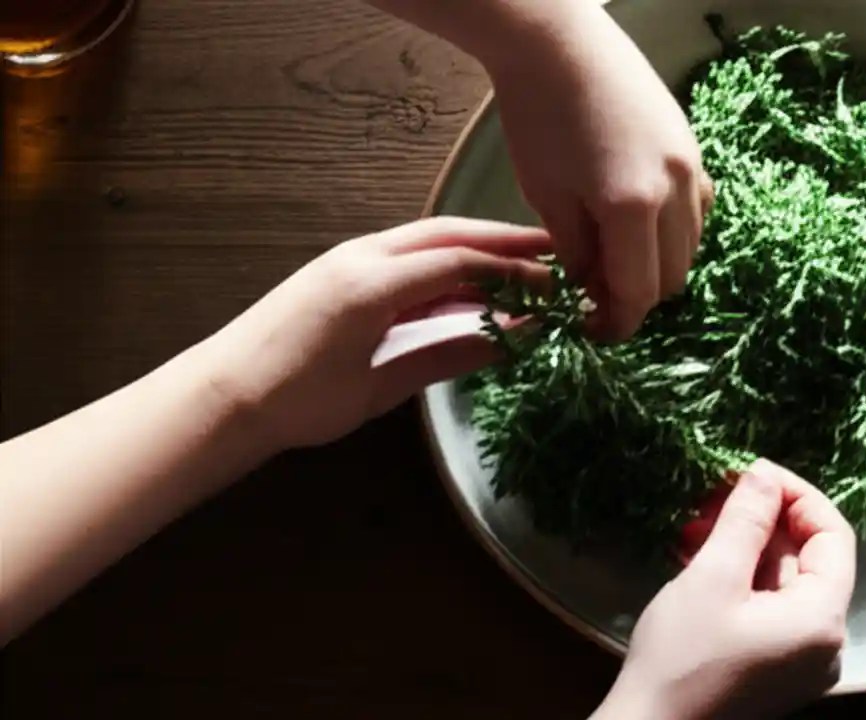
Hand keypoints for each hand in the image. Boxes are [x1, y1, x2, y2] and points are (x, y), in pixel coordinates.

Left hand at [200, 217, 550, 451]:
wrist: (223, 396)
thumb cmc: (298, 400)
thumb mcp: (380, 387)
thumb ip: (448, 356)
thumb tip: (513, 339)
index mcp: (373, 283)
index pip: (460, 261)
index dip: (514, 269)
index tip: (557, 281)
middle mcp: (363, 257)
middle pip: (448, 235)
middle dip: (504, 241)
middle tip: (554, 251)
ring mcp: (349, 259)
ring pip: (427, 241)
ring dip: (476, 249)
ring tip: (523, 265)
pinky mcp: (342, 272)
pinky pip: (406, 258)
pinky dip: (445, 265)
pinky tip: (469, 287)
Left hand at [484, 2, 711, 340]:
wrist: (559, 43)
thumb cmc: (537, 115)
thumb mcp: (547, 197)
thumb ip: (577, 255)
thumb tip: (594, 293)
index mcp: (633, 207)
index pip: (638, 293)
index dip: (617, 322)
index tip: (595, 330)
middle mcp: (676, 191)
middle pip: (671, 277)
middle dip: (636, 295)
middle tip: (596, 293)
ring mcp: (692, 167)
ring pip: (691, 247)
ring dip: (657, 264)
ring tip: (613, 256)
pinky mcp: (694, 149)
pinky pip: (699, 211)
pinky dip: (676, 231)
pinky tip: (640, 222)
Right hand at [594, 460, 856, 719]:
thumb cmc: (682, 657)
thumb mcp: (713, 577)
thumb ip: (746, 520)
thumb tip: (764, 474)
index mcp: (823, 619)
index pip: (833, 535)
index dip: (796, 494)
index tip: (751, 471)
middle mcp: (826, 643)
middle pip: (808, 559)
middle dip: (762, 520)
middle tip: (713, 496)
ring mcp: (802, 662)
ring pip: (784, 583)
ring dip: (745, 547)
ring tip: (694, 529)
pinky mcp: (776, 672)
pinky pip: (770, 610)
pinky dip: (741, 580)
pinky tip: (699, 561)